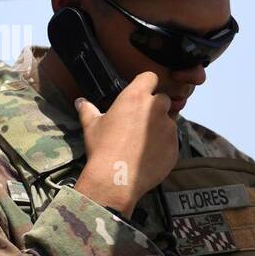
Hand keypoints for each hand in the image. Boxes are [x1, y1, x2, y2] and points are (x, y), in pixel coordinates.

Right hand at [73, 71, 178, 215]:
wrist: (115, 178)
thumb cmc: (102, 148)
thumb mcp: (92, 126)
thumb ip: (88, 110)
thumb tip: (80, 102)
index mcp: (136, 97)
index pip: (150, 77)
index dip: (146, 84)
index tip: (142, 92)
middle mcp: (156, 108)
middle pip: (163, 99)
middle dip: (155, 107)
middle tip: (141, 122)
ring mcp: (168, 128)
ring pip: (169, 121)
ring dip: (161, 127)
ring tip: (144, 142)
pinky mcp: (175, 146)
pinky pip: (172, 141)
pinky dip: (164, 145)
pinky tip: (150, 155)